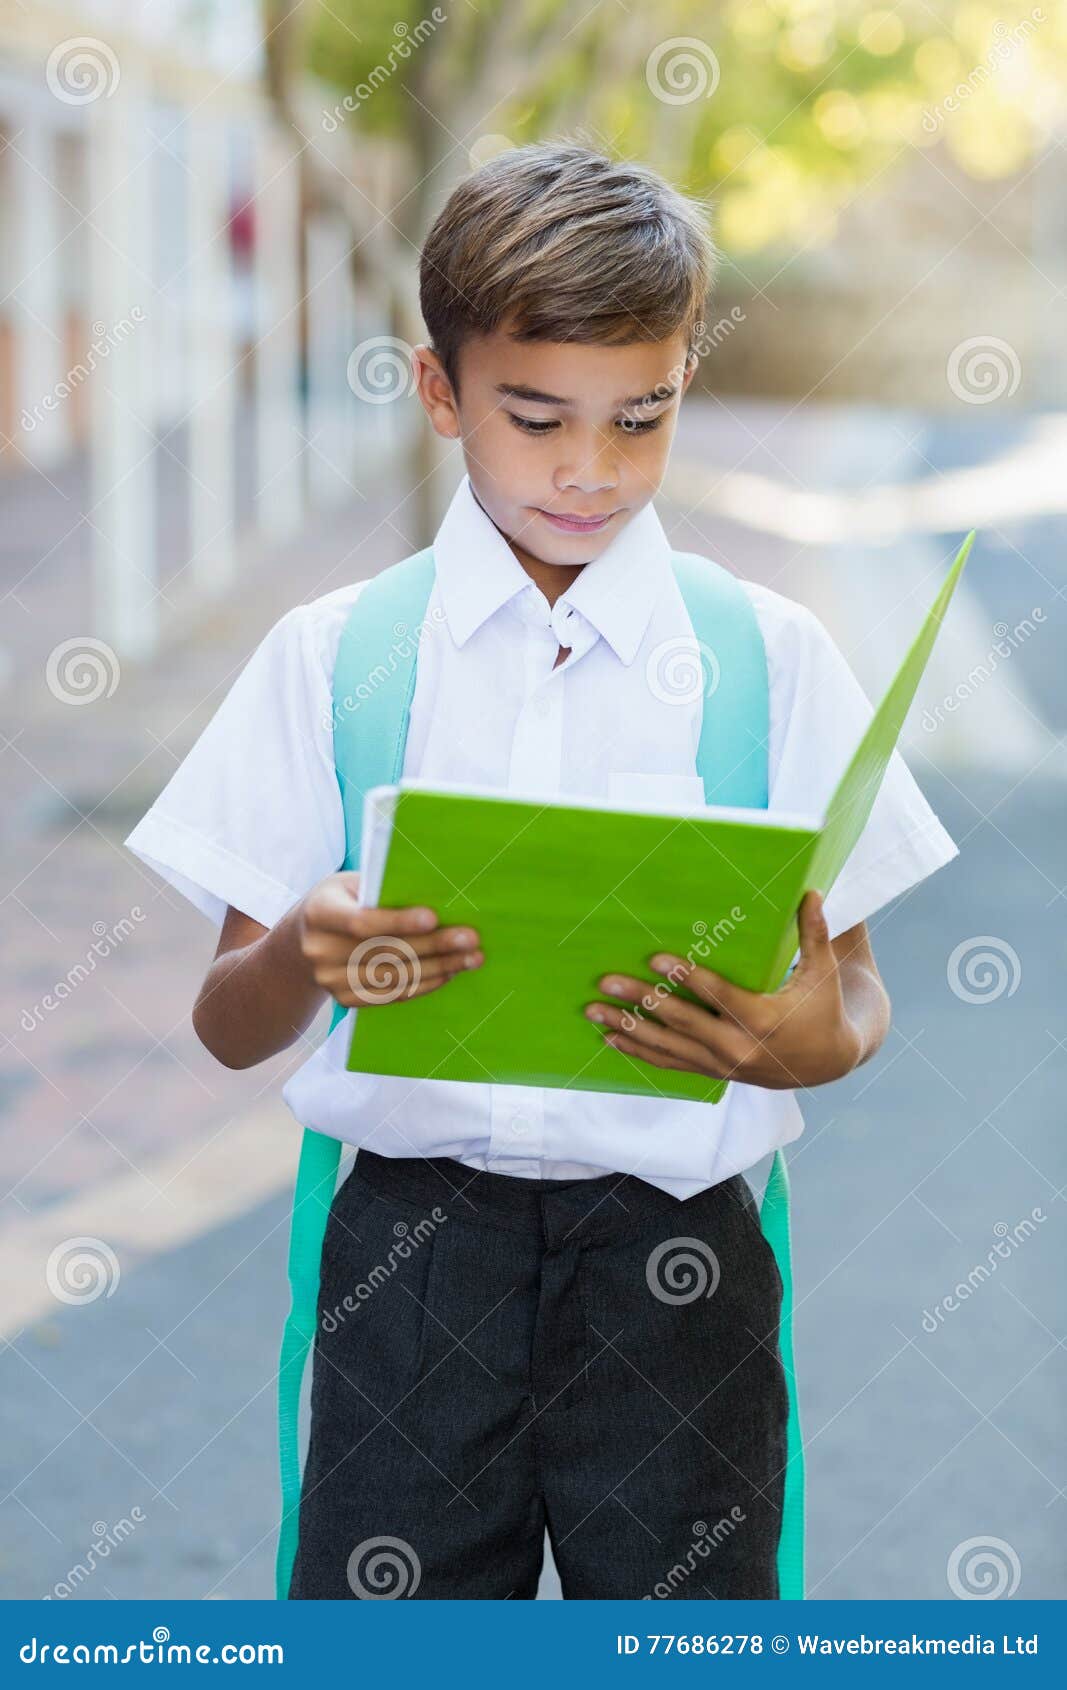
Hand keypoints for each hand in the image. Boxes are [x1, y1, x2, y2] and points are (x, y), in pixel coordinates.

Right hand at [297, 871, 482, 1006]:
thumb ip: (382, 890)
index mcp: (320, 913)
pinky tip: (450, 972)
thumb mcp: (350, 884)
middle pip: (386, 951)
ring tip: (471, 957)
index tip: (434, 917)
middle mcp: (320, 950)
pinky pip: (393, 994)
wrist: (302, 942)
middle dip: (434, 946)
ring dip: (440, 968)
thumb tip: (437, 896)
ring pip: (395, 976)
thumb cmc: (340, 901)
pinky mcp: (346, 999)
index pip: (361, 922)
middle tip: (471, 939)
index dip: (398, 921)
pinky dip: (426, 983)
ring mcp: (330, 980)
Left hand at [584, 889, 863, 1089]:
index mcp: (763, 1020)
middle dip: (640, 1002)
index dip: (685, 978)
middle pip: (681, 1023)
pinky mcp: (713, 1072)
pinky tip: (611, 1037)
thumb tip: (811, 892)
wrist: (827, 1062)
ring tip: (593, 1012)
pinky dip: (639, 1051)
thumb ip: (815, 934)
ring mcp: (722, 1065)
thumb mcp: (823, 973)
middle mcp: (738, 1048)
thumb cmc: (822, 1008)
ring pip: (667, 1048)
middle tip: (606, 982)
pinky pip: (670, 1063)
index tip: (654, 960)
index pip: (718, 996)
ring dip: (628, 1028)